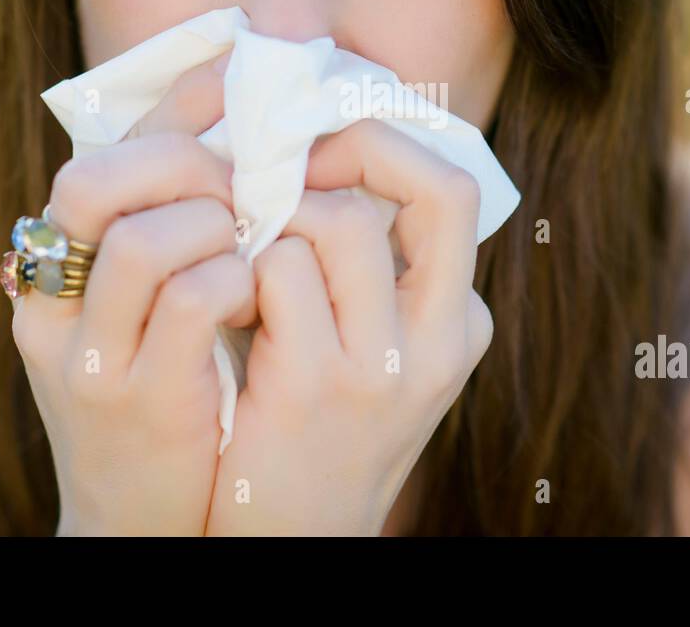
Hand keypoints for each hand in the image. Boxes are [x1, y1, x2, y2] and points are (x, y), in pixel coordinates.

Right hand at [13, 57, 250, 535]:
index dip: (173, 104)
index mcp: (53, 263)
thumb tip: (243, 132)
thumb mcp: (150, 302)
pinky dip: (237, 281)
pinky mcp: (132, 399)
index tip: (238, 73)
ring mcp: (85, 353)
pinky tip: (256, 298)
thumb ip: (177, 223)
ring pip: (142, 239)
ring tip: (249, 248)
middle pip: (97, 181)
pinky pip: (193, 298)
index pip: (101, 151)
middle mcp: (50, 301)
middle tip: (247, 188)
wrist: (138, 519)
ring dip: (216, 229)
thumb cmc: (164, 391)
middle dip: (189, 166)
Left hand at [204, 119, 493, 534]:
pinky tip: (230, 307)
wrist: (292, 542)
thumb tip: (324, 158)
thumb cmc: (320, 431)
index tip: (326, 146)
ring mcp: (385, 364)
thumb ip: (374, 273)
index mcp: (459, 325)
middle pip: (432, 187)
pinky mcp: (317, 384)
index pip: (454, 192)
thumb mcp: (377, 354)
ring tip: (251, 260)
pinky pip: (275, 270)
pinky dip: (242, 270)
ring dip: (278, 223)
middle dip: (352, 150)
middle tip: (292, 162)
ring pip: (336, 222)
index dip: (389, 146)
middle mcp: (442, 341)